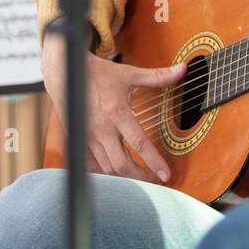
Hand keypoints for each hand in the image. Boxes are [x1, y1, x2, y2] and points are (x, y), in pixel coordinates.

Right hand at [41, 32, 184, 182]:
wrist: (66, 73)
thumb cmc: (99, 74)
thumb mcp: (130, 74)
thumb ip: (157, 76)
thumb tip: (182, 69)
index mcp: (116, 113)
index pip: (139, 143)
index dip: (154, 162)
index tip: (166, 174)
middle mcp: (101, 129)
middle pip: (121, 164)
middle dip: (141, 176)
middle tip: (156, 179)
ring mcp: (88, 137)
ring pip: (107, 168)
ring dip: (125, 176)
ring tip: (142, 176)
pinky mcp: (79, 141)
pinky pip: (92, 165)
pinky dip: (106, 172)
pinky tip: (118, 172)